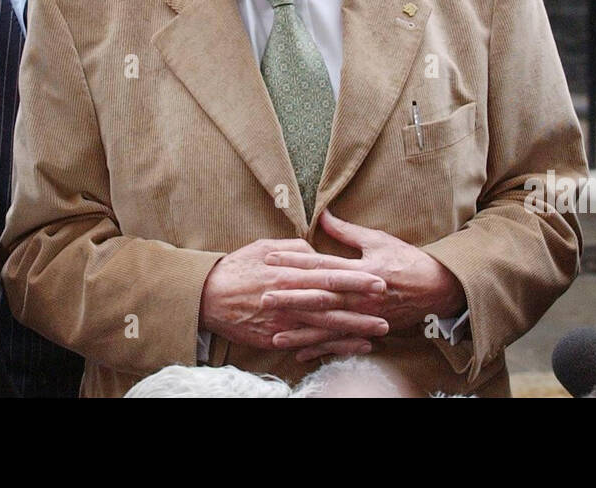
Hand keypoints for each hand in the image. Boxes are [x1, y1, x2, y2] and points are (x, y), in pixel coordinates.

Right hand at [199, 238, 388, 352]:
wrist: (207, 297)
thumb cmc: (236, 268)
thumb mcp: (263, 247)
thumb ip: (293, 247)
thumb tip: (315, 249)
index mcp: (287, 270)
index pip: (327, 271)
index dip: (354, 276)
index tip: (378, 275)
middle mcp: (289, 294)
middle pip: (331, 298)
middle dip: (361, 300)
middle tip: (388, 300)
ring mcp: (284, 318)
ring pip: (325, 324)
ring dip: (354, 327)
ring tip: (380, 328)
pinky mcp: (277, 336)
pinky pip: (310, 343)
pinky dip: (334, 346)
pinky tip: (355, 347)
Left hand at [264, 211, 465, 358]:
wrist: (437, 289)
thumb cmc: (406, 260)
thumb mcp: (377, 240)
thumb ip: (346, 231)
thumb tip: (321, 215)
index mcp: (359, 270)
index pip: (321, 265)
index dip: (294, 262)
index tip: (270, 259)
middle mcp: (359, 296)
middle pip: (319, 297)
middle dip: (290, 298)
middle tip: (263, 298)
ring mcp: (363, 316)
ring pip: (327, 325)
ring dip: (300, 331)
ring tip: (274, 334)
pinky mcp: (368, 330)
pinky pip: (341, 342)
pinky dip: (320, 349)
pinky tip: (300, 353)